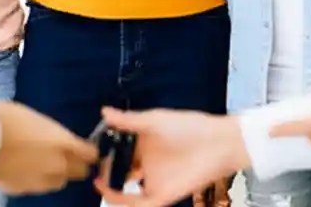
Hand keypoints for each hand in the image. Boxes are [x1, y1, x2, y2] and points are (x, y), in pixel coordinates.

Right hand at [0, 101, 98, 195]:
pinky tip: (22, 168)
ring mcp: (40, 181)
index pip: (91, 154)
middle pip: (80, 172)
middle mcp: (57, 165)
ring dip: (55, 174)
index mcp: (64, 143)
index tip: (85, 148)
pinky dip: (33, 179)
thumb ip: (54, 135)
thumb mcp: (38, 119)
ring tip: (40, 162)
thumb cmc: (8, 117)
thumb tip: (57, 140)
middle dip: (75, 164)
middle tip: (65, 156)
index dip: (89, 151)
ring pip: (59, 182)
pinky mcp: (22, 190)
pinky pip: (35, 186)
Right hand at [94, 107, 249, 206]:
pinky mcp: (163, 194)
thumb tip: (104, 113)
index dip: (105, 152)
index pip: (119, 150)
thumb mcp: (156, 120)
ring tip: (99, 182)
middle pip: (121, 171)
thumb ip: (129, 121)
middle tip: (93, 168)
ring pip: (127, 190)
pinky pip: (141, 203)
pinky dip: (125, 203)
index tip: (91, 150)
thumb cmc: (191, 127)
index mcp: (145, 143)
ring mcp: (155, 180)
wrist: (219, 144)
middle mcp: (148, 163)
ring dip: (112, 189)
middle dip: (106, 171)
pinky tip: (112, 196)